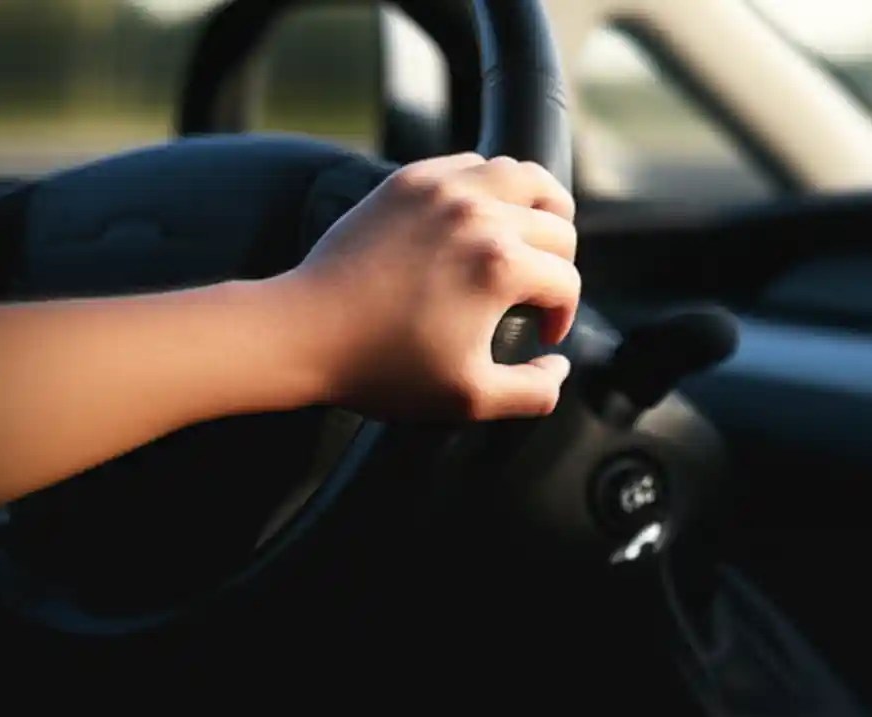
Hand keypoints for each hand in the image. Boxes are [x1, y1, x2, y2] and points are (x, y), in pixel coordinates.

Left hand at [274, 152, 579, 420]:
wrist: (305, 332)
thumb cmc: (384, 368)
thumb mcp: (470, 398)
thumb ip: (534, 391)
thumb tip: (558, 364)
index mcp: (501, 265)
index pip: (566, 281)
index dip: (562, 316)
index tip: (540, 336)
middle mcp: (480, 214)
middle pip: (558, 225)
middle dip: (558, 266)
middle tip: (535, 294)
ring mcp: (444, 189)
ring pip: (527, 176)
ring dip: (541, 209)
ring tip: (529, 240)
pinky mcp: (411, 179)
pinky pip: (475, 163)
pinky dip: (491, 187)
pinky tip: (480, 220)